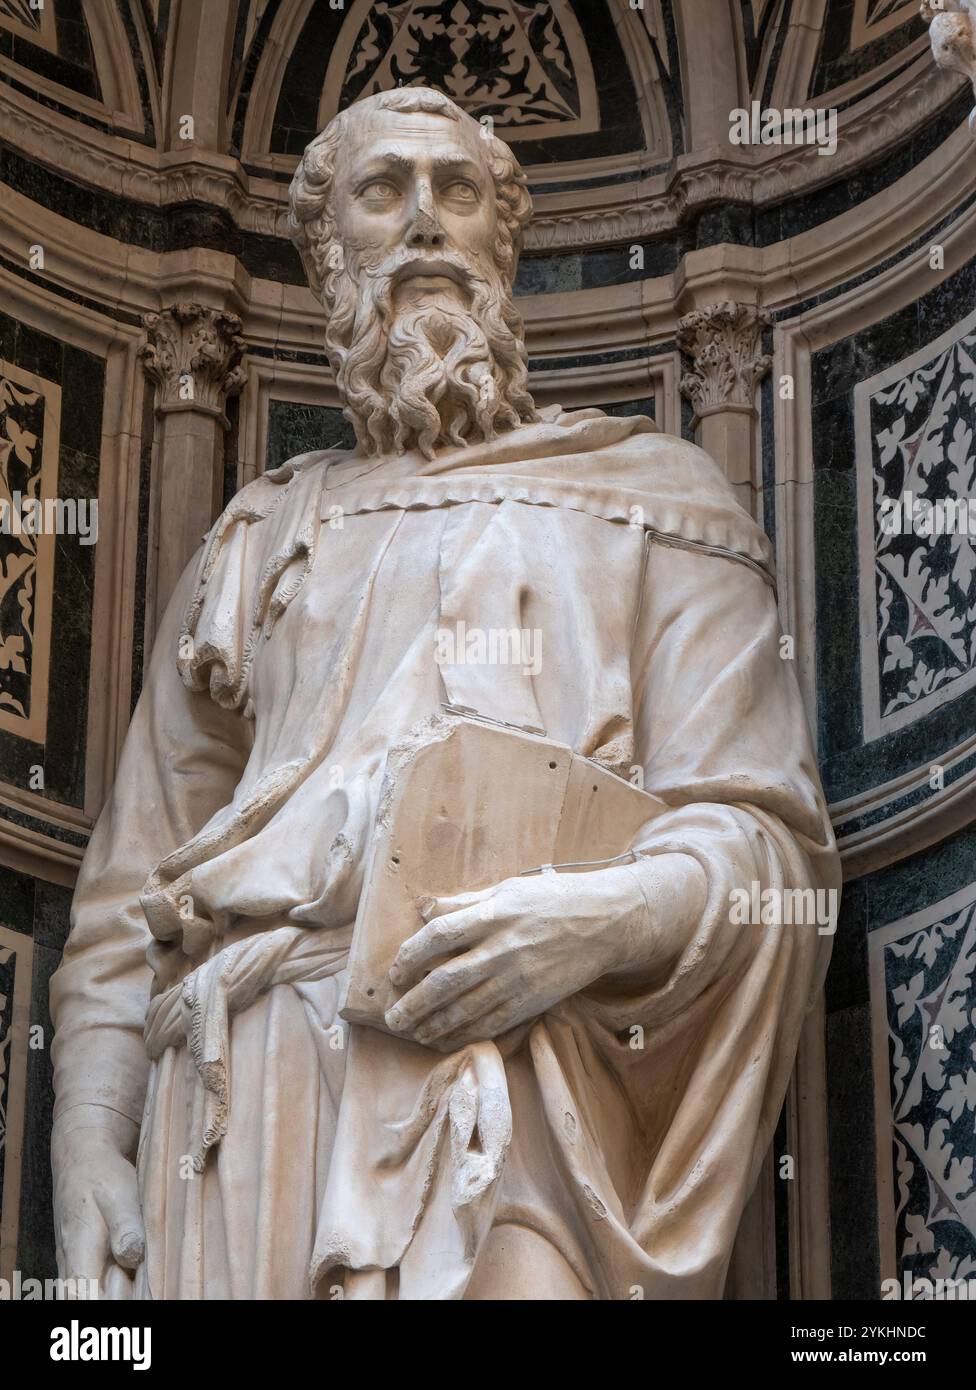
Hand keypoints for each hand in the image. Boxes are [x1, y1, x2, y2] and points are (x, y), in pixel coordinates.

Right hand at [53, 1105, 143, 1293]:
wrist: (82, 1157)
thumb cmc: (103, 1175)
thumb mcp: (120, 1194)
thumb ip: (126, 1225)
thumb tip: (132, 1257)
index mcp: (79, 1252)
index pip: (84, 1296)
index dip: (108, 1302)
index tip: (131, 1293)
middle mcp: (70, 1264)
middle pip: (86, 1300)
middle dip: (114, 1299)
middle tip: (143, 1286)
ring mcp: (73, 1264)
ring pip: (88, 1293)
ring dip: (114, 1293)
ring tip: (140, 1279)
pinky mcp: (80, 1259)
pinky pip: (91, 1284)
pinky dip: (111, 1285)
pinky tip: (134, 1274)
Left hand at [384, 864, 654, 1051]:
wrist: (606, 922)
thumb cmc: (553, 899)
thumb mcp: (508, 888)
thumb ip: (465, 902)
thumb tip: (426, 911)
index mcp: (493, 914)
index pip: (438, 936)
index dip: (410, 956)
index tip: (395, 973)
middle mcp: (502, 948)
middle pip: (446, 981)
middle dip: (414, 1003)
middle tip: (393, 1018)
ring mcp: (518, 978)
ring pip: (466, 1010)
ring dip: (433, 1026)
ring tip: (412, 1034)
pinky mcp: (533, 1000)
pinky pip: (492, 1023)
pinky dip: (464, 1035)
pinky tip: (445, 1040)